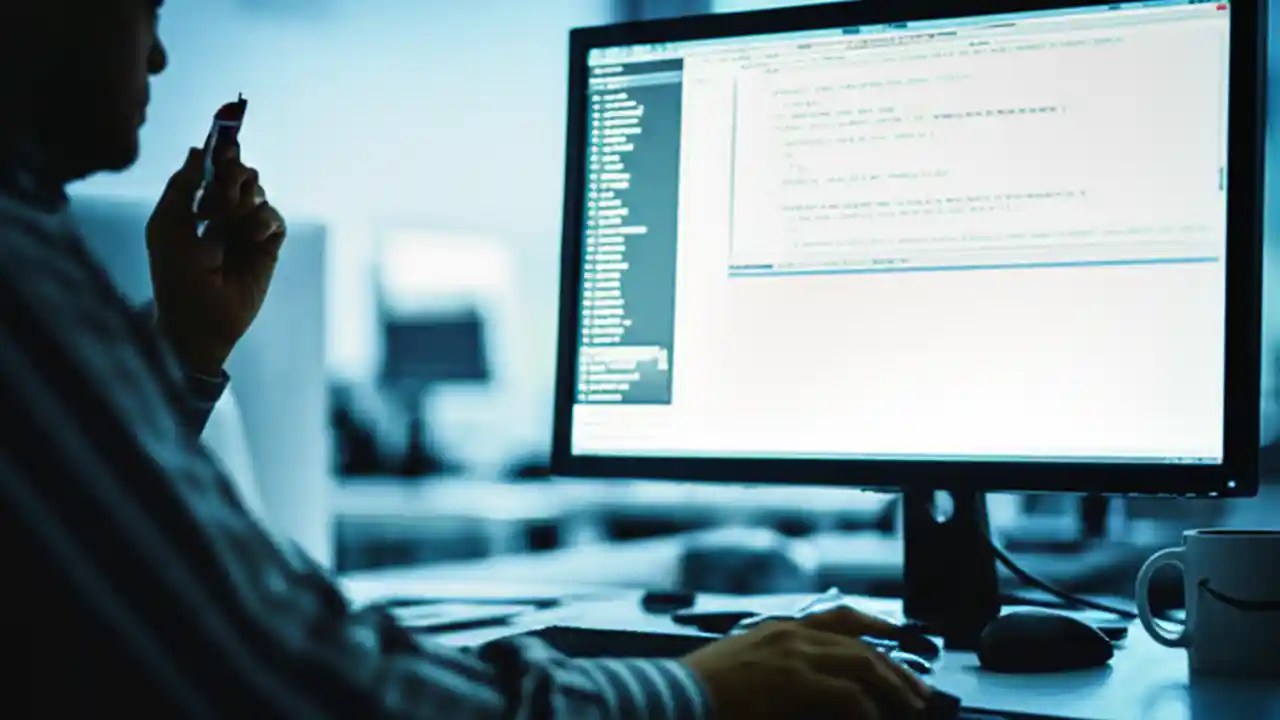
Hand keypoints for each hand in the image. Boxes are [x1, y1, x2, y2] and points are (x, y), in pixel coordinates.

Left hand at [146, 143, 286, 375]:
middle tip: (216, 198)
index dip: (221, 149)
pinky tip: (250, 237)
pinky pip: (274, 217)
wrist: (199, 316)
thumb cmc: (174, 274)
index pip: (214, 167)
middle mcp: (224, 212)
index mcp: (196, 204)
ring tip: (227, 222)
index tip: (226, 133)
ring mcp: (247, 229)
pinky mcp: (268, 246)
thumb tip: (198, 150)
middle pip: (241, 172)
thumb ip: (181, 185)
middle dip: (231, 176)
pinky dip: (263, 220)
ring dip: (243, 200)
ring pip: (258, 191)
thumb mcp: (167, 223)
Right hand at [682, 606, 931, 719]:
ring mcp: (795, 656)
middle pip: (861, 645)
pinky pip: (848, 695)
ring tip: (914, 708)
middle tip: (920, 693)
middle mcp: (792, 634)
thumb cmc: (700, 690)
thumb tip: (810, 687)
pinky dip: (867, 709)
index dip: (875, 627)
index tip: (897, 638)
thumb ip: (778, 667)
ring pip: (864, 664)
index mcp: (779, 628)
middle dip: (896, 669)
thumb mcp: (743, 665)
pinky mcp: (796, 682)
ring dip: (894, 688)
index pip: (840, 618)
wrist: (674, 696)